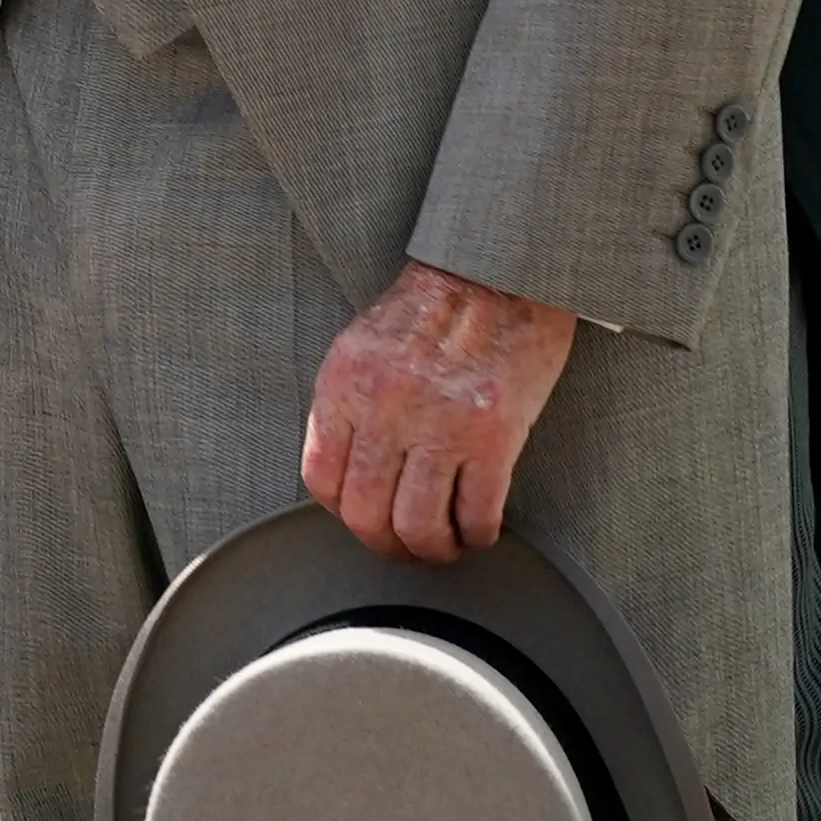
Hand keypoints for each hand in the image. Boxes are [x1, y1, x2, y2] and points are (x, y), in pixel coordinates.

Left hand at [300, 259, 577, 561]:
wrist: (499, 271)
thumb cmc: (436, 306)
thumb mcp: (367, 344)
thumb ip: (352, 402)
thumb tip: (348, 468)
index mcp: (346, 382)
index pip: (321, 478)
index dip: (343, 512)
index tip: (365, 518)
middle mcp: (385, 406)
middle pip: (366, 514)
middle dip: (387, 546)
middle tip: (407, 549)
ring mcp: (439, 423)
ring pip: (419, 525)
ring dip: (434, 549)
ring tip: (447, 545)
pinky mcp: (492, 434)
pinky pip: (476, 512)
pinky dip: (478, 533)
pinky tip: (481, 528)